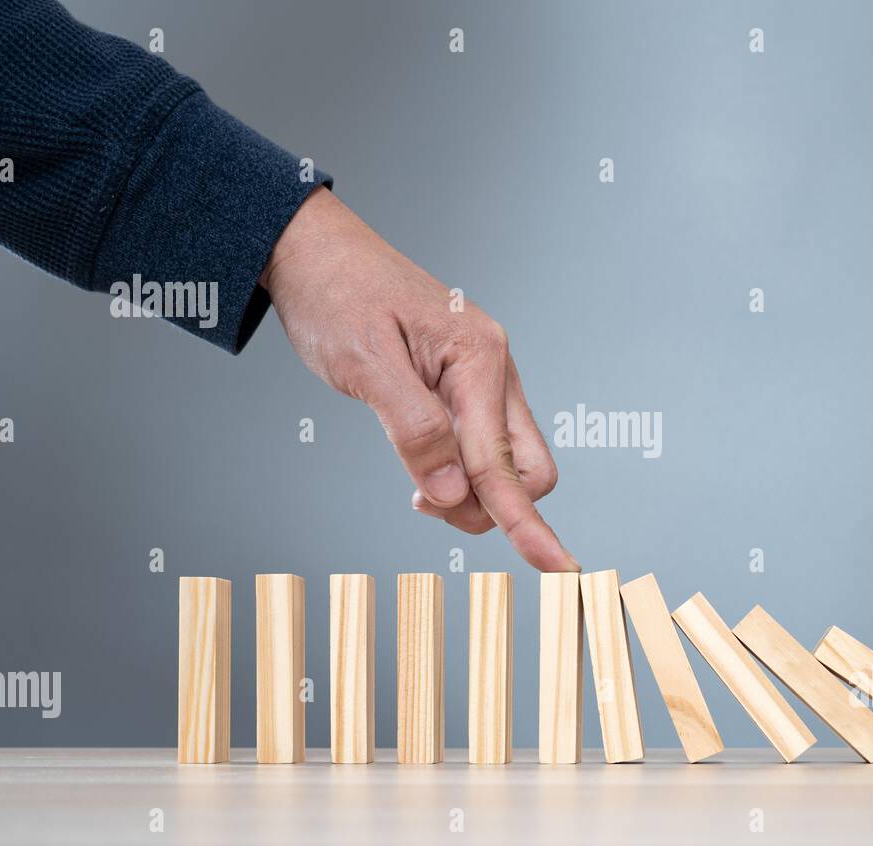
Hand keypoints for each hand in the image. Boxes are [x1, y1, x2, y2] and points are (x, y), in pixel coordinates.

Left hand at [260, 188, 577, 571]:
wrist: (314, 249)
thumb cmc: (335, 294)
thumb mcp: (363, 362)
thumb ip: (414, 429)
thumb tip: (452, 494)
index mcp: (478, 358)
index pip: (502, 462)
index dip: (525, 522)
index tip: (558, 568)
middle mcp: (494, 369)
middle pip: (528, 469)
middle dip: (491, 507)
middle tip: (420, 504)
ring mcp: (485, 379)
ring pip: (506, 463)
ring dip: (468, 490)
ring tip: (410, 478)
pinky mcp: (467, 388)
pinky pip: (482, 446)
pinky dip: (458, 470)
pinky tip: (422, 463)